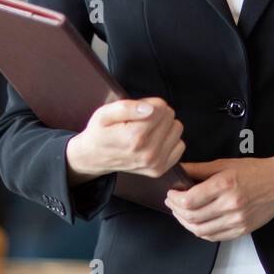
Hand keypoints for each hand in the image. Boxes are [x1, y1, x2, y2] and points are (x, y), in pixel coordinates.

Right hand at [67, 97, 183, 180]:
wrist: (94, 158)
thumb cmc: (100, 133)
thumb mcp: (104, 114)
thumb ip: (126, 107)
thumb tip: (150, 109)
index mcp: (134, 137)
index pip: (161, 107)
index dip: (149, 104)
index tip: (137, 110)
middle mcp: (148, 153)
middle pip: (170, 116)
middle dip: (156, 114)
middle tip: (139, 121)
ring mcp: (155, 163)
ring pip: (177, 129)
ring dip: (164, 126)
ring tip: (146, 131)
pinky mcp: (160, 169)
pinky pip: (179, 145)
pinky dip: (168, 140)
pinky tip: (153, 141)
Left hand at [164, 157, 273, 241]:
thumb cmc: (255, 171)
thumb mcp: (225, 163)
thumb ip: (199, 169)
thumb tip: (178, 171)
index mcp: (225, 185)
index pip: (190, 200)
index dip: (175, 199)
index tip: (171, 194)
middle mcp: (231, 205)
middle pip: (192, 217)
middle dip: (176, 211)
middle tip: (172, 203)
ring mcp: (237, 221)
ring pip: (200, 230)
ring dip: (185, 223)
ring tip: (181, 213)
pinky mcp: (241, 230)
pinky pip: (213, 237)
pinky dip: (200, 231)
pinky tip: (196, 222)